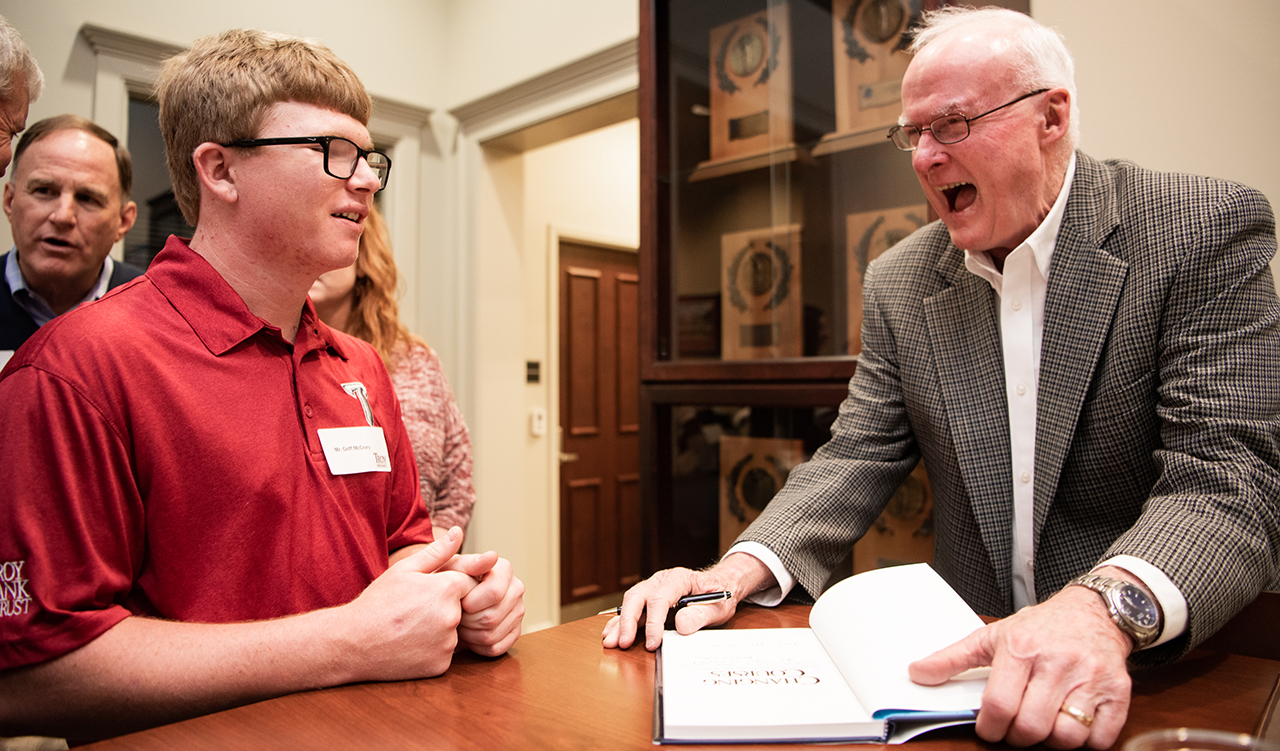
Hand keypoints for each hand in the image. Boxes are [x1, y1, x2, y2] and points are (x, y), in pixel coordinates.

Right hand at [343, 527, 479, 680]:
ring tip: (410, 628)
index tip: (425, 592)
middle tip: (414, 611)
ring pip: (454, 632)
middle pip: (462, 608)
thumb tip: (458, 532)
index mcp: (447, 589)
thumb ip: (437, 551)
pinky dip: (432, 650)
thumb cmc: (377, 602)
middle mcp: (452, 617)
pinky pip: (444, 653)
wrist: (352, 643)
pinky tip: (410, 645)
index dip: (446, 586)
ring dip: (439, 630)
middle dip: (444, 608)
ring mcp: (447, 644)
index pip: (466, 582)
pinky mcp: (440, 666)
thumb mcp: (404, 570)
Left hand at [435, 527, 524, 656]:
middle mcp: (516, 589)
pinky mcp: (514, 632)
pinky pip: (496, 648)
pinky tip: (468, 636)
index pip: (494, 592)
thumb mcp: (447, 567)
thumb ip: (468, 559)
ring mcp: (518, 612)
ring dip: (469, 634)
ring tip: (459, 624)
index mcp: (504, 569)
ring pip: (493, 635)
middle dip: (467, 619)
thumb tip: (491, 554)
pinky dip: (477, 647)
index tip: (457, 601)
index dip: (471, 602)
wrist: (443, 601)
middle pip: (492, 616)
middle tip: (454, 614)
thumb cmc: (442, 582)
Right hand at [601, 554, 772, 650]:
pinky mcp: (649, 599)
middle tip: (622, 642)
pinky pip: (631, 609)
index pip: (659, 598)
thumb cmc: (720, 594)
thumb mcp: (719, 606)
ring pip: (630, 602)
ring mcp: (652, 588)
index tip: (652, 643)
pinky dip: (620, 621)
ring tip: (610, 642)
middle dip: (627, 621)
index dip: (653, 622)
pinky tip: (610, 633)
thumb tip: (681, 625)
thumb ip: (701, 614)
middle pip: (637, 596)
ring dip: (619, 623)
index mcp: (678, 578)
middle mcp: (661, 580)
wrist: (721, 585)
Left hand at [908, 579, 1135, 748]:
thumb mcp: (993, 634)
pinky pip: (1101, 738)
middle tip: (1016, 729)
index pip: (1000, 705)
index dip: (990, 728)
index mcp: (1021, 649)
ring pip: (1066, 737)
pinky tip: (1072, 724)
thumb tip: (917, 673)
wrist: (1094, 611)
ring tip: (1044, 725)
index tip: (989, 729)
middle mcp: (1057, 663)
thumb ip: (954, 657)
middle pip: (1031, 726)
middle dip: (1018, 737)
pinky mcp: (1118, 691)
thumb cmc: (1041, 627)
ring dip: (1051, 741)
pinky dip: (1085, 742)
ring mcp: (1090, 678)